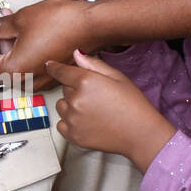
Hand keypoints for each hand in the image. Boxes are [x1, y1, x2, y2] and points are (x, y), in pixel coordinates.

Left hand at [0, 0, 97, 84]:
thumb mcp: (21, 19)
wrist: (93, 25)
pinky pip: (29, 64)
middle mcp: (27, 80)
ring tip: (7, 19)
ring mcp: (41, 79)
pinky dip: (21, 49)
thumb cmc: (60, 22)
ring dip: (7, 44)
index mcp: (14, 70)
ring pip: (14, 64)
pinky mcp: (52, 73)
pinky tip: (23, 29)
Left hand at [45, 50, 175, 169]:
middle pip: (64, 88)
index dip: (54, 67)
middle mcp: (75, 100)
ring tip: (92, 110)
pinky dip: (70, 122)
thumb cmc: (133, 104)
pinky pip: (61, 124)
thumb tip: (76, 54)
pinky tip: (87, 122)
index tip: (49, 65)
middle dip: (74, 88)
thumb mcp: (117, 77)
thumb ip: (94, 64)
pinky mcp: (73, 136)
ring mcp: (72, 119)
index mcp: (85, 81)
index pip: (60, 71)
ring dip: (71, 105)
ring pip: (62, 106)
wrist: (140, 134)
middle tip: (95, 95)